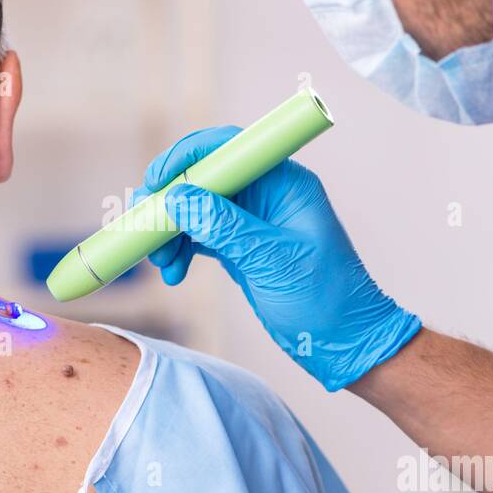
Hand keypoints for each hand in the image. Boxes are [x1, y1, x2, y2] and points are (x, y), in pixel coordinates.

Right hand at [133, 126, 420, 390]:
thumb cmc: (327, 300)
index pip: (229, 148)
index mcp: (285, 183)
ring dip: (171, 230)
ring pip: (197, 208)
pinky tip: (173, 271)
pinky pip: (200, 234)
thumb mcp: (272, 261)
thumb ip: (225, 227)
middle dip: (171, 200)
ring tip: (161, 262)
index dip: (187, 157)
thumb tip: (178, 198)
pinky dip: (181, 249)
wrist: (346, 343)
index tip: (156, 183)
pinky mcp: (241, 246)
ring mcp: (252, 220)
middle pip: (205, 177)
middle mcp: (267, 194)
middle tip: (146, 227)